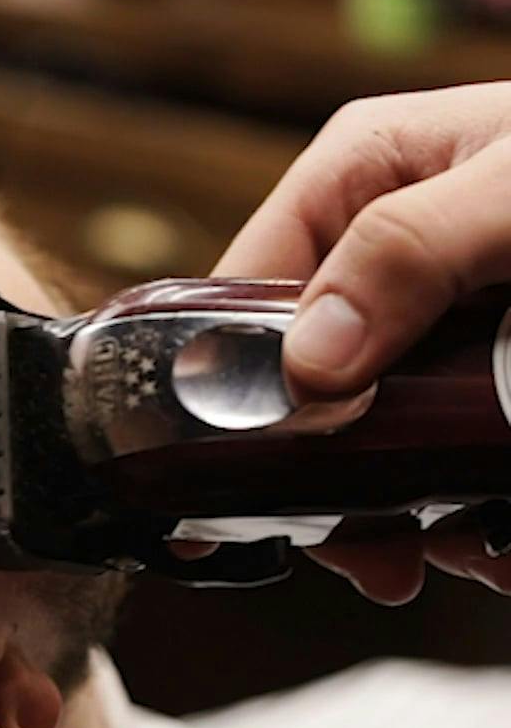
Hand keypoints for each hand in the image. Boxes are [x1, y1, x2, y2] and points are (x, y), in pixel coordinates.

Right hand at [214, 82, 510, 599]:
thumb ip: (412, 251)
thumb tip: (315, 358)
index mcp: (365, 176)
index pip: (248, 285)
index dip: (242, 383)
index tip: (267, 476)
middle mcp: (391, 250)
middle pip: (313, 384)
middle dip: (340, 477)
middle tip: (374, 551)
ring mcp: (445, 318)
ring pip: (383, 434)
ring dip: (413, 509)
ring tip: (463, 551)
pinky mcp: (492, 374)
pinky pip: (452, 448)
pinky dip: (472, 506)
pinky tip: (498, 537)